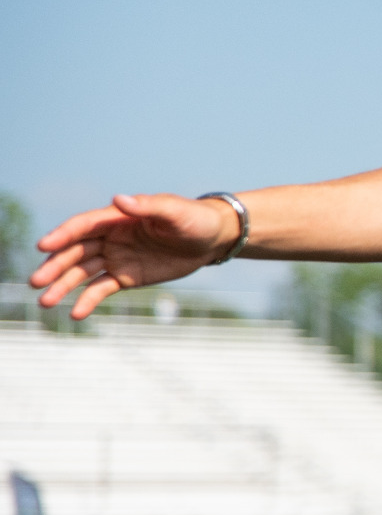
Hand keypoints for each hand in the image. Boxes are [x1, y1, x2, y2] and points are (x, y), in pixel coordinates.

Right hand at [30, 194, 241, 318]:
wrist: (212, 239)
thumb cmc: (194, 219)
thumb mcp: (174, 211)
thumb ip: (147, 207)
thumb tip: (119, 200)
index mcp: (117, 218)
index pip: (83, 226)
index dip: (62, 235)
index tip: (44, 247)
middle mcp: (110, 237)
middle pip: (75, 252)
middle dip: (55, 267)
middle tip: (36, 282)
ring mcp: (116, 257)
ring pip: (83, 272)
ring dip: (63, 286)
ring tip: (45, 303)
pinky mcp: (126, 276)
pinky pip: (102, 289)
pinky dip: (88, 300)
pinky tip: (76, 314)